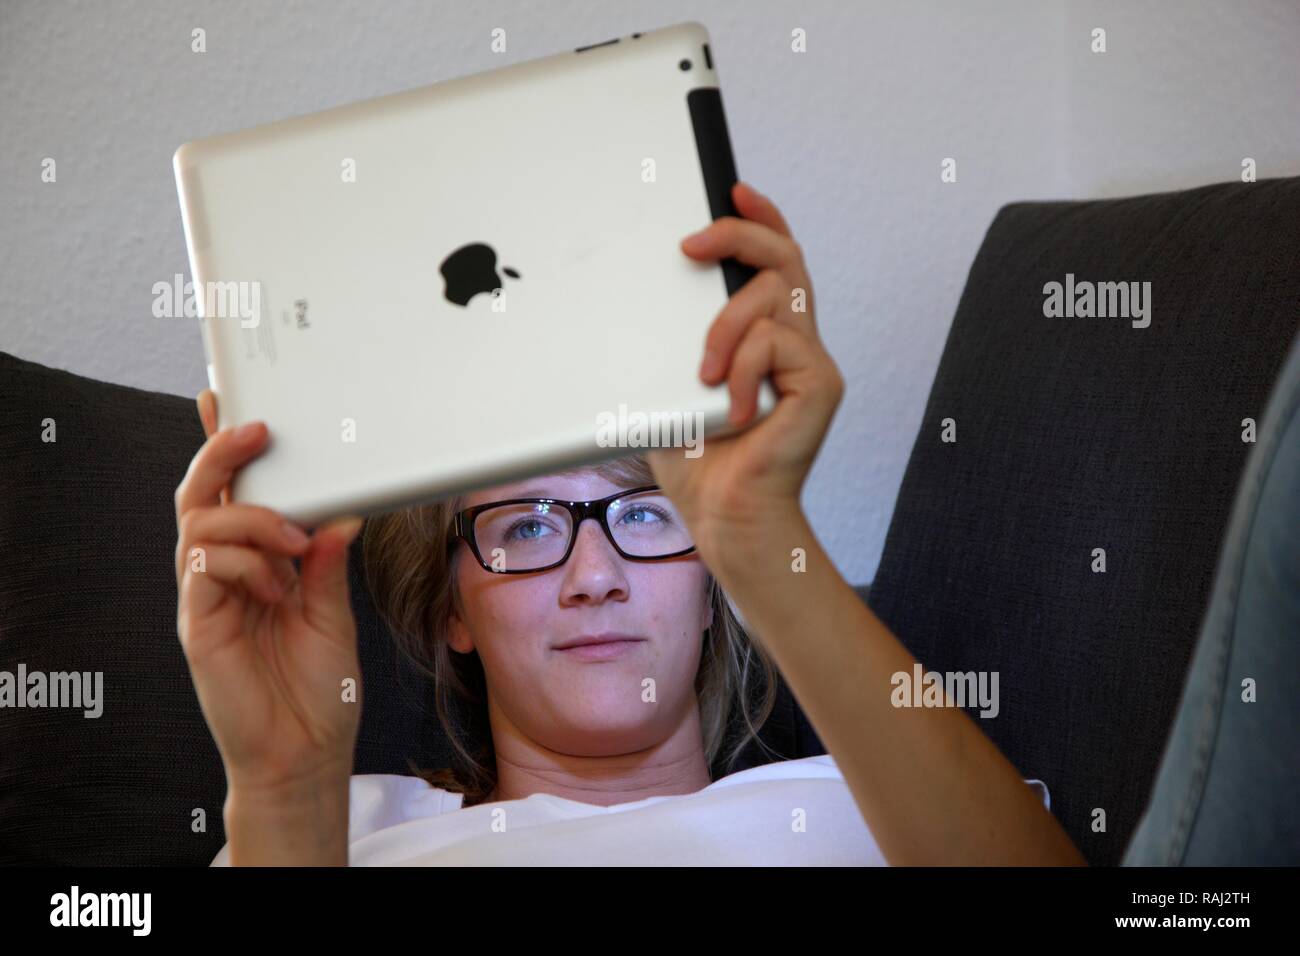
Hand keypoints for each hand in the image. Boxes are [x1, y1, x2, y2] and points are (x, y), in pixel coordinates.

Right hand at [175, 389, 365, 796]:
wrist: (306, 752)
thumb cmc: (319, 688)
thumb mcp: (333, 611)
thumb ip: (326, 562)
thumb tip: (338, 512)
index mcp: (258, 562)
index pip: (232, 494)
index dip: (225, 448)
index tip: (233, 406)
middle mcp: (225, 572)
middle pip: (201, 494)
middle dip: (222, 453)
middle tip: (256, 431)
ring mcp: (207, 596)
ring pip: (199, 523)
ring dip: (252, 519)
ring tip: (294, 543)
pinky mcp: (198, 623)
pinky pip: (203, 567)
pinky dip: (245, 562)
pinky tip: (277, 585)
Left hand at [647, 182, 843, 563]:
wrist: (726, 516)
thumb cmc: (697, 458)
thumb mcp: (668, 383)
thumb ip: (671, 341)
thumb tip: (639, 293)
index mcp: (762, 337)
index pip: (773, 261)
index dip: (760, 219)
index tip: (733, 190)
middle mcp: (794, 342)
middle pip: (785, 257)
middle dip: (740, 235)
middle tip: (693, 242)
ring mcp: (810, 362)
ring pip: (776, 294)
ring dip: (725, 326)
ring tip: (703, 373)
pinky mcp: (820, 385)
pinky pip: (778, 341)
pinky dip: (743, 369)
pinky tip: (734, 410)